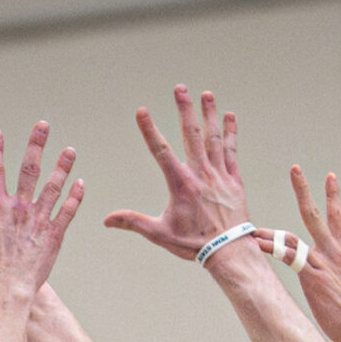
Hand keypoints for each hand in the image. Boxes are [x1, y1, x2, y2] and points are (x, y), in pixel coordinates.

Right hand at [102, 85, 251, 264]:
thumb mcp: (160, 234)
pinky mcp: (234, 180)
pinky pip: (232, 151)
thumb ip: (133, 222)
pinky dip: (231, 133)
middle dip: (184, 110)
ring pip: (213, 138)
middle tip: (180, 89)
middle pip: (191, 135)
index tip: (141, 110)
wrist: (230, 252)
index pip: (160, 151)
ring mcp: (219, 175)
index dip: (149, 130)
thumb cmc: (195, 245)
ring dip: (209, 114)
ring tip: (206, 94)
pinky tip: (229, 116)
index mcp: (181, 184)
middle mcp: (201, 174)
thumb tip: (106, 220)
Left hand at [270, 165, 340, 341]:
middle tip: (295, 169)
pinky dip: (273, 250)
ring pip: (292, 239)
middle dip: (304, 190)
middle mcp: (333, 253)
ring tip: (254, 229)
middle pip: (315, 214)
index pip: (338, 217)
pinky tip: (258, 245)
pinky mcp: (312, 278)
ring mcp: (322, 264)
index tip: (329, 177)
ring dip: (271, 233)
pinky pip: (289, 258)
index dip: (333, 196)